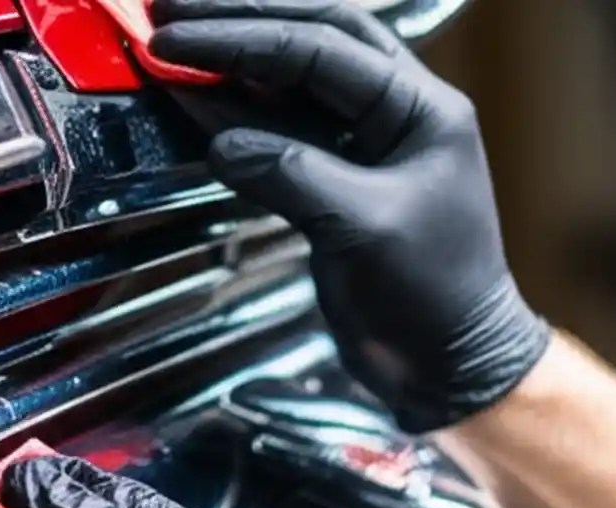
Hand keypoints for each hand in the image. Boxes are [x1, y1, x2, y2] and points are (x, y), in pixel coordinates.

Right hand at [149, 0, 550, 431]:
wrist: (450, 364)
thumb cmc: (434, 295)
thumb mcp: (367, 228)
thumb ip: (294, 176)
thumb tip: (222, 142)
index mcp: (420, 107)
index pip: (322, 48)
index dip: (245, 38)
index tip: (177, 38)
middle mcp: (392, 113)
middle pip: (310, 39)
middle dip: (238, 20)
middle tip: (166, 9)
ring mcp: (360, 147)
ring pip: (291, 83)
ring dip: (231, 62)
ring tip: (168, 42)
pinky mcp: (331, 184)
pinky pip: (278, 132)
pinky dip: (234, 116)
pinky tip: (193, 101)